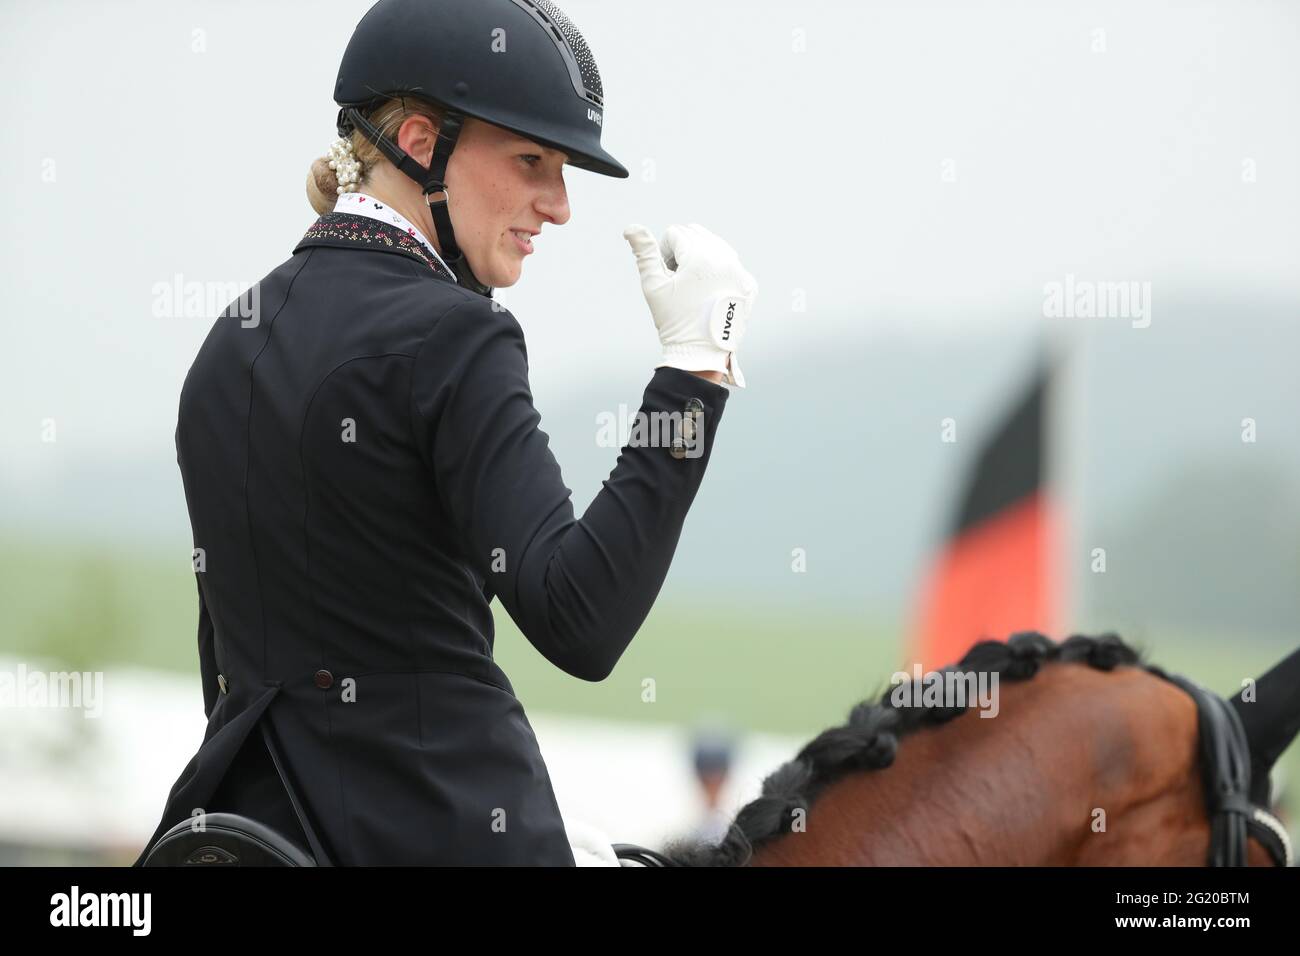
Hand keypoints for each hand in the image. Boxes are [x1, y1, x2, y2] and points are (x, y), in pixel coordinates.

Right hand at [623, 223, 756, 387]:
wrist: (700, 353)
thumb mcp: (653, 284)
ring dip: (700, 258)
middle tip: (678, 280)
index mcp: (700, 255)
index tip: (667, 277)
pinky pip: (731, 264)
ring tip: (693, 287)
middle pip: (696, 234)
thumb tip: (631, 228)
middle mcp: (725, 258)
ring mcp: (740, 271)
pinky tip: (710, 294)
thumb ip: (643, 252)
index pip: (675, 233)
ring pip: (716, 246)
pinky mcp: (748, 284)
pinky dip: (719, 272)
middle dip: (683, 251)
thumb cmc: (673, 320)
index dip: (664, 254)